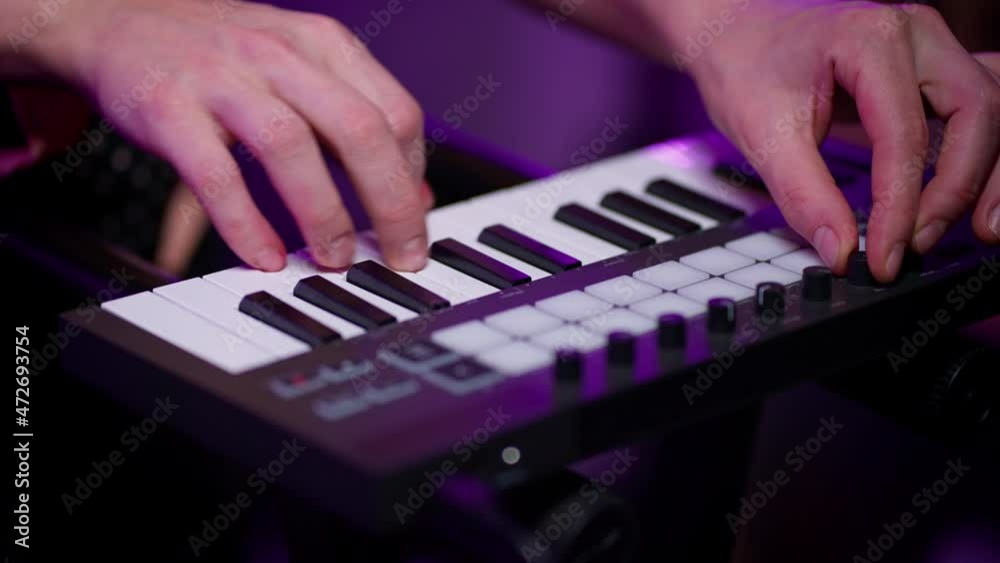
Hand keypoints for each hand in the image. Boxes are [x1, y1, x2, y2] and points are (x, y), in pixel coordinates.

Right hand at [22, 0, 429, 270]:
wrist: (116, 19)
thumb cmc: (221, 55)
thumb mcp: (301, 68)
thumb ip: (356, 123)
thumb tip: (415, 193)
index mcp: (323, 44)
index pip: (397, 114)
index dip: (414, 177)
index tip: (413, 223)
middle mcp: (280, 54)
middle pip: (360, 130)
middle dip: (391, 204)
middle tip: (400, 256)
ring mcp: (222, 77)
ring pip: (292, 146)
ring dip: (323, 214)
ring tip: (335, 259)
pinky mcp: (168, 107)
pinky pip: (216, 174)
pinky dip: (245, 223)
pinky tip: (264, 258)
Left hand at [688, 2, 999, 281]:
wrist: (735, 31)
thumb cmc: (745, 66)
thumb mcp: (761, 134)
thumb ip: (803, 195)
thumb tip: (840, 252)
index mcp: (870, 40)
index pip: (906, 135)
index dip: (900, 207)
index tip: (885, 256)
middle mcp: (914, 34)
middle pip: (976, 113)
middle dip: (956, 189)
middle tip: (917, 244)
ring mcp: (930, 46)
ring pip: (991, 107)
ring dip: (986, 170)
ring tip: (972, 227)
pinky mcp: (931, 67)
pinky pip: (978, 107)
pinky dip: (980, 152)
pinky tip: (965, 196)